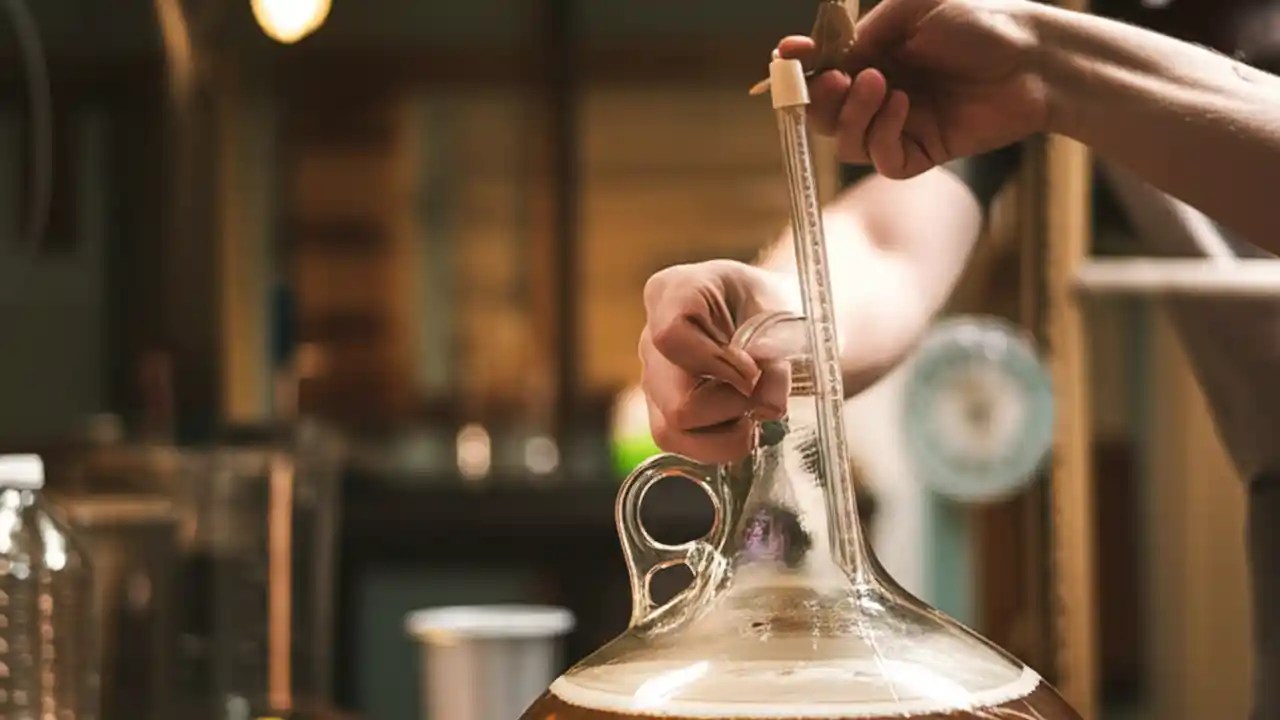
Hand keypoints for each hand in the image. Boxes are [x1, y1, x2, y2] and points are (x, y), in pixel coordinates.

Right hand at [639, 260, 793, 463]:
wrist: (762, 307)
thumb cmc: (767, 301)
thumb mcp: (780, 312)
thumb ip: (777, 353)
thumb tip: (767, 405)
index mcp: (675, 291)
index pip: (672, 335)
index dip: (718, 363)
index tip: (753, 370)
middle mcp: (651, 335)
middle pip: (675, 400)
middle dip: (730, 408)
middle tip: (761, 395)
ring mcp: (651, 375)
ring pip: (671, 430)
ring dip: (725, 434)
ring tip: (751, 411)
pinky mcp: (659, 408)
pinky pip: (677, 442)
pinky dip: (719, 443)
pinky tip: (740, 420)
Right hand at [783, 0, 1047, 177]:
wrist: (1035, 57)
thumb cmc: (984, 21)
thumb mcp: (914, 8)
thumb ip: (865, 31)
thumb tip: (826, 54)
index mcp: (876, 56)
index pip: (822, 69)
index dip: (799, 67)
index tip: (786, 56)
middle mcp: (882, 94)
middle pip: (824, 114)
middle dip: (819, 98)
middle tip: (833, 78)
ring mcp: (900, 126)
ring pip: (845, 141)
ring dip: (851, 114)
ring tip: (879, 84)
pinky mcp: (922, 153)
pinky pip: (881, 159)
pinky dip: (882, 134)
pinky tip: (905, 106)